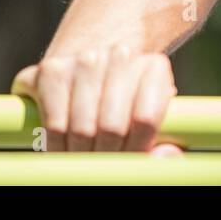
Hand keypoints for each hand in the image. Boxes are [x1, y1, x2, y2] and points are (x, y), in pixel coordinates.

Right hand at [11, 45, 182, 154]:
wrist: (91, 70)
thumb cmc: (126, 102)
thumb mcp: (153, 115)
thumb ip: (169, 137)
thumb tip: (166, 155)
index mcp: (154, 66)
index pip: (145, 120)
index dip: (135, 150)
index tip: (128, 160)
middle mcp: (120, 55)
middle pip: (112, 127)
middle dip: (106, 155)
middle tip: (103, 164)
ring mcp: (84, 59)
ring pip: (82, 128)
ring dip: (81, 153)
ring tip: (85, 157)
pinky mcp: (51, 70)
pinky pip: (54, 124)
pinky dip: (56, 146)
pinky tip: (64, 148)